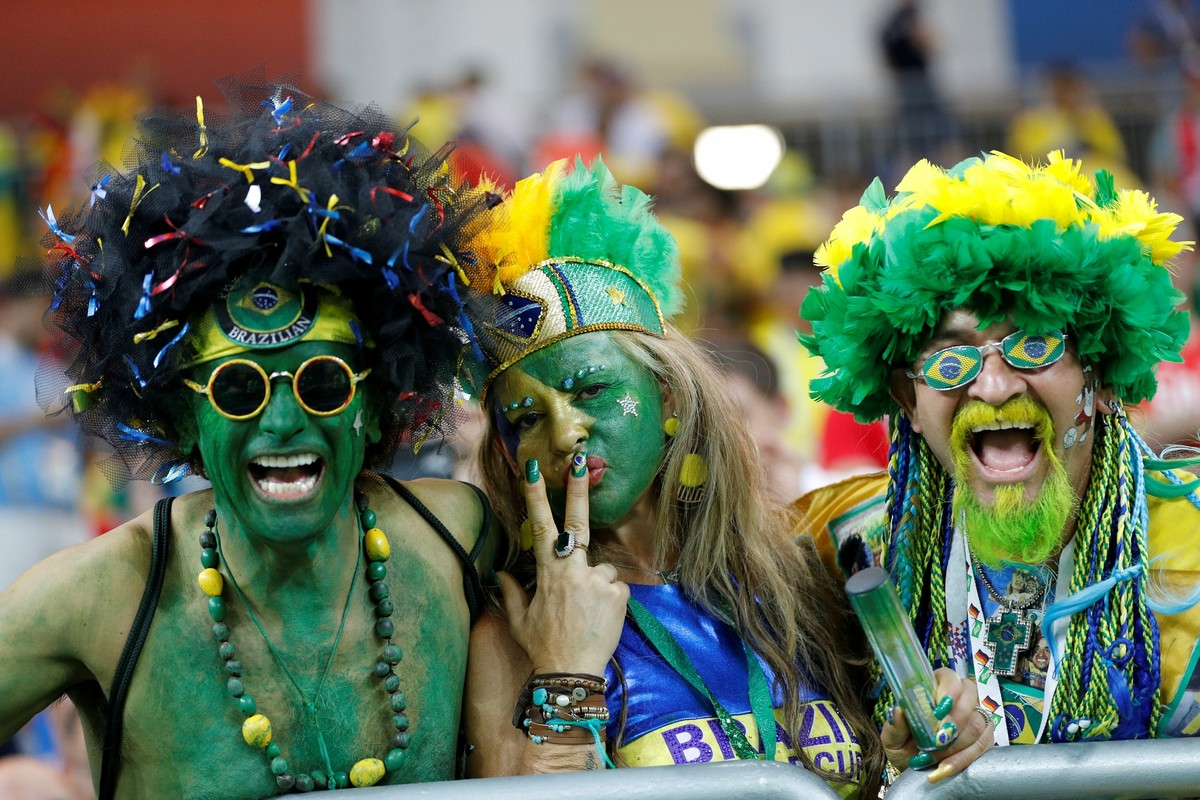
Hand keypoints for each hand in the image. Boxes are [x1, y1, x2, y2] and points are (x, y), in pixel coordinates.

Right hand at [496, 452, 628, 675]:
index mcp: (548, 572)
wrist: (571, 673)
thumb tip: (502, 573)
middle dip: (578, 489)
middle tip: (580, 460)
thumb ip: (512, 592)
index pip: (540, 527)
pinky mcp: (618, 593)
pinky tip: (600, 619)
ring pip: (602, 569)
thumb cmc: (543, 647)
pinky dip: (610, 599)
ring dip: (597, 583)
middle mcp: (573, 569)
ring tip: (587, 613)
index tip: (535, 469)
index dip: (536, 496)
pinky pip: (615, 588)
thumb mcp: (519, 621)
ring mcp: (597, 579)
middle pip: (577, 522)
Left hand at [881, 669, 994, 783]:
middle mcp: (958, 699)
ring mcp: (974, 718)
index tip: (938, 711)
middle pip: (970, 697)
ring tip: (935, 756)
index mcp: (934, 688)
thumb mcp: (892, 739)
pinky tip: (946, 767)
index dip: (948, 690)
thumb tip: (898, 712)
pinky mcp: (983, 739)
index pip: (949, 677)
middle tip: (938, 739)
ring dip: (957, 743)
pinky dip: (964, 758)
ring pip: (978, 723)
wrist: (915, 770)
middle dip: (955, 720)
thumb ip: (894, 726)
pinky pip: (983, 745)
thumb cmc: (903, 747)